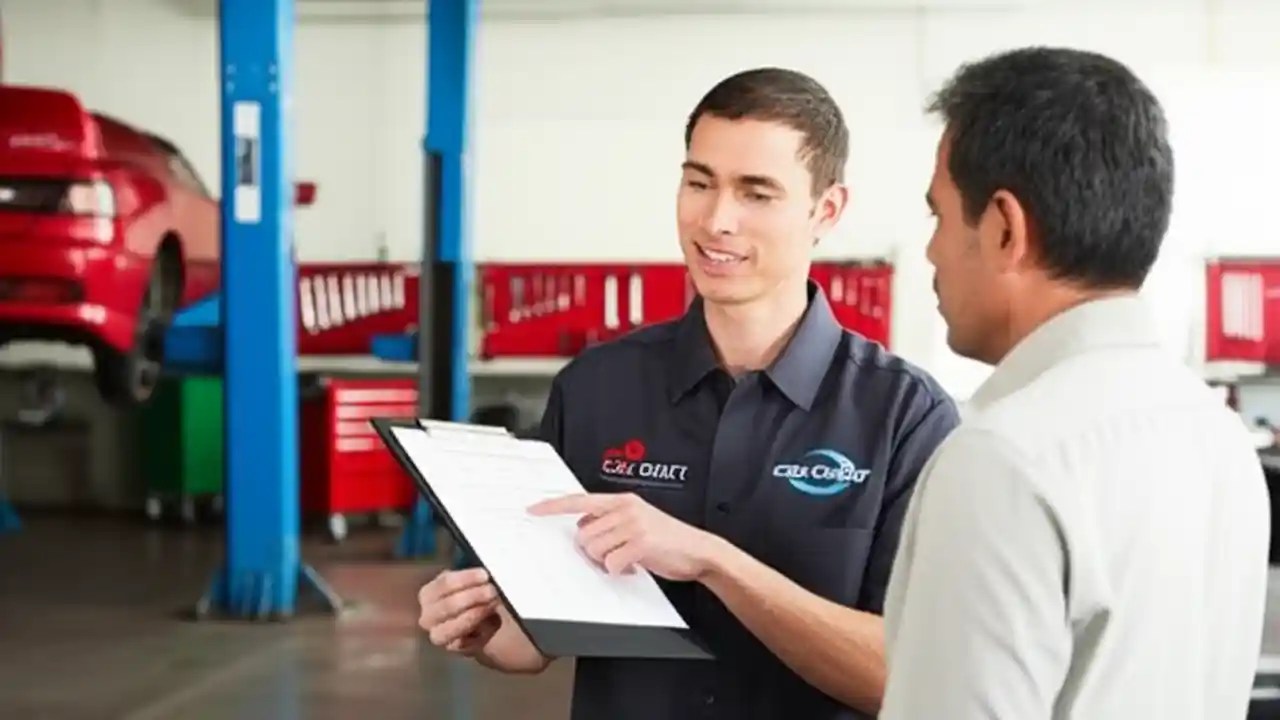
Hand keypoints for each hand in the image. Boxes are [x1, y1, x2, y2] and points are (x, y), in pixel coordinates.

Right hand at [417, 567, 503, 654]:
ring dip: (474, 615)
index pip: (444, 583)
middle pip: (447, 605)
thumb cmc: (475, 597)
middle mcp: (427, 615)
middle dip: (472, 597)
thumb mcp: (471, 583)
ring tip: (491, 606)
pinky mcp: (451, 648)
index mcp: (429, 592)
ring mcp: (437, 634)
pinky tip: (490, 624)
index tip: (485, 575)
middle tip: (492, 591)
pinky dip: (478, 634)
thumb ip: (473, 579)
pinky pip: (462, 643)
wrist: (484, 624)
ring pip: (451, 627)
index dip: (466, 579)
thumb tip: (484, 574)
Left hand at [528, 492, 720, 581]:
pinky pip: (611, 563)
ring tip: (627, 560)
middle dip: (594, 552)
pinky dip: (619, 571)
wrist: (699, 550)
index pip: (580, 500)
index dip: (554, 506)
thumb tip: (584, 532)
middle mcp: (625, 509)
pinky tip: (635, 567)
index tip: (533, 510)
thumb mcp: (638, 522)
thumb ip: (611, 522)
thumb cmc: (668, 540)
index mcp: (623, 501)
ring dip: (607, 562)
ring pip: (594, 550)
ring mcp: (633, 524)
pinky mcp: (640, 543)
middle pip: (584, 535)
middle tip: (615, 556)